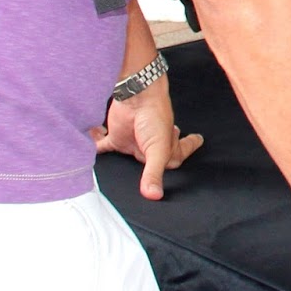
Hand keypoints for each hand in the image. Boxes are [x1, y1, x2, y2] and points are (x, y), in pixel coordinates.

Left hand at [90, 79, 202, 199]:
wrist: (136, 95)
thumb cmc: (154, 115)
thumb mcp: (158, 150)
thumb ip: (154, 174)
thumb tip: (153, 196)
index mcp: (166, 148)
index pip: (178, 155)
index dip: (188, 149)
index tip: (197, 141)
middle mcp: (150, 145)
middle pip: (152, 159)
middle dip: (155, 162)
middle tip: (155, 170)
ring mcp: (133, 141)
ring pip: (129, 155)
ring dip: (125, 161)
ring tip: (121, 169)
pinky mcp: (116, 135)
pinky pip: (103, 144)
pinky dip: (96, 143)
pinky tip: (93, 143)